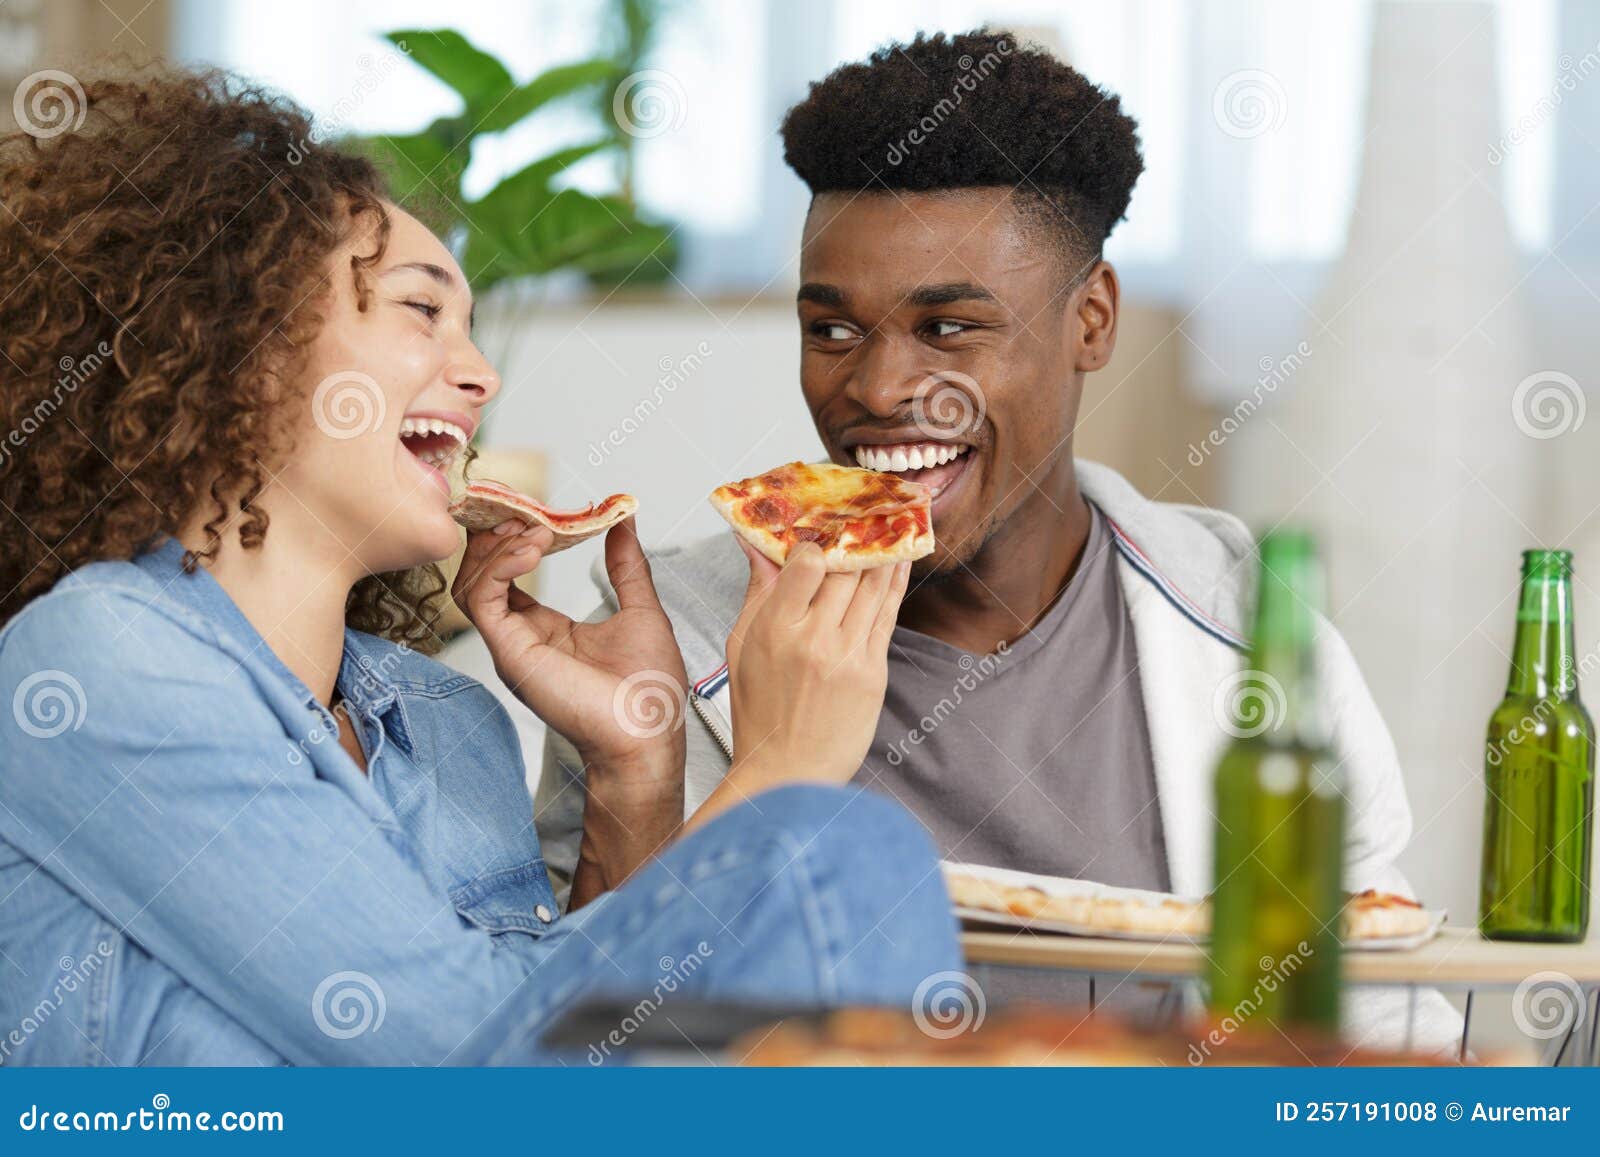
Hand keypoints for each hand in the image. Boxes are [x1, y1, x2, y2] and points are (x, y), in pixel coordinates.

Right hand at [452, 517, 687, 785]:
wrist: (648, 732)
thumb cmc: (649, 688)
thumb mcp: (641, 609)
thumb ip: (626, 566)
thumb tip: (623, 522)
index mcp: (546, 629)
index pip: (508, 574)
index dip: (516, 538)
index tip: (538, 510)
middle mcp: (522, 636)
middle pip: (480, 574)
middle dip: (497, 534)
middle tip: (524, 506)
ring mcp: (512, 645)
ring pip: (472, 583)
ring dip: (498, 546)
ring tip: (534, 526)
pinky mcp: (510, 652)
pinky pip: (482, 599)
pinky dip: (501, 565)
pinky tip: (532, 547)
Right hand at [718, 541, 908, 799]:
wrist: (788, 772)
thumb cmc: (759, 711)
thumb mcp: (741, 647)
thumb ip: (756, 590)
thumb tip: (756, 541)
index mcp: (774, 630)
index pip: (806, 563)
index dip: (816, 543)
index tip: (819, 535)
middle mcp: (813, 639)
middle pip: (845, 569)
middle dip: (855, 537)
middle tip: (864, 514)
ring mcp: (847, 656)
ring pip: (873, 586)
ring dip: (883, 552)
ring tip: (891, 525)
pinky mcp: (873, 673)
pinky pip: (887, 615)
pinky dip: (894, 583)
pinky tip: (899, 561)